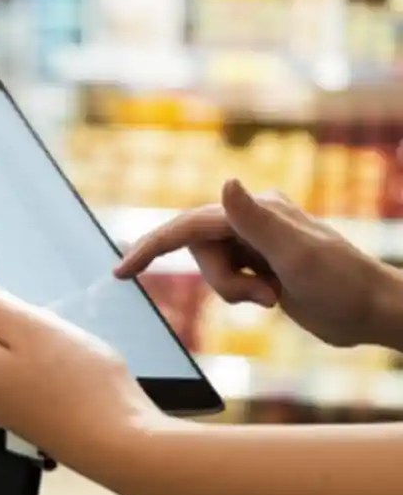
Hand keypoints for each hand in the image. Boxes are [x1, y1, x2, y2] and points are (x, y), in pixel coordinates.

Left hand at [0, 270, 163, 478]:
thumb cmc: (77, 381)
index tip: (10, 291)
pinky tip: (63, 363)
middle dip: (3, 313)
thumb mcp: (27, 326)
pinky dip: (34, 357)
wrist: (120, 444)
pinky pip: (15, 370)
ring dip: (22, 335)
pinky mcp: (23, 415)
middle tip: (42, 321)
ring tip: (57, 343)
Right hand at [115, 179, 402, 347]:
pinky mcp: (260, 263)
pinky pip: (227, 279)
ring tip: (272, 298)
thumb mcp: (297, 254)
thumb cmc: (344, 284)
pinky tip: (273, 296)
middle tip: (263, 298)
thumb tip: (226, 182)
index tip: (120, 271)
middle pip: (199, 252)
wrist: (375, 312)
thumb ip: (256, 219)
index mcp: (256, 210)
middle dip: (221, 282)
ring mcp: (255, 241)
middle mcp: (251, 219)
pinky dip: (241, 293)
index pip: (188, 227)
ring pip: (211, 268)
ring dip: (234, 291)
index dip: (151, 247)